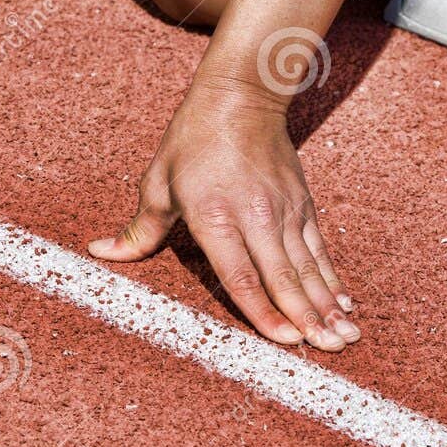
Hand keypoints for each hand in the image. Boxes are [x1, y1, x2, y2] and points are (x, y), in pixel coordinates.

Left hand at [90, 82, 358, 350]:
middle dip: (308, 319)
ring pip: (308, 268)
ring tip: (346, 338)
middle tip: (329, 351)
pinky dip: (332, 279)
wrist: (241, 95)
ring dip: (328, 306)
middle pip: (283, 278)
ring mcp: (284, 211)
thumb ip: (138, 229)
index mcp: (215, 216)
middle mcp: (255, 216)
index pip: (240, 275)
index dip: (263, 312)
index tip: (284, 341)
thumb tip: (101, 254)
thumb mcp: (157, 182)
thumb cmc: (192, 140)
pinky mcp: (302, 205)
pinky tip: (345, 305)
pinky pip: (318, 250)